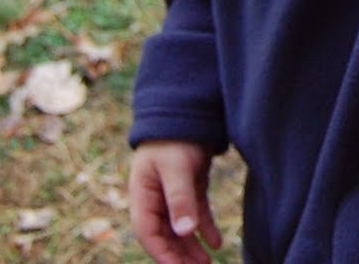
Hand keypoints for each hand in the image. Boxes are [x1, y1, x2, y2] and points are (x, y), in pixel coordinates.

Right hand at [128, 140, 222, 263]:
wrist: (186, 111)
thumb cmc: (174, 139)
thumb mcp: (177, 169)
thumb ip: (180, 199)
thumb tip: (184, 232)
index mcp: (142, 196)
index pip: (148, 233)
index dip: (163, 253)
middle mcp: (155, 199)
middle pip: (165, 235)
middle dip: (179, 255)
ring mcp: (172, 194)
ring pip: (181, 228)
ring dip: (192, 247)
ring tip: (208, 263)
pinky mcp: (189, 188)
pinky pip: (195, 214)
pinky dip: (205, 228)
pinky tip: (216, 242)